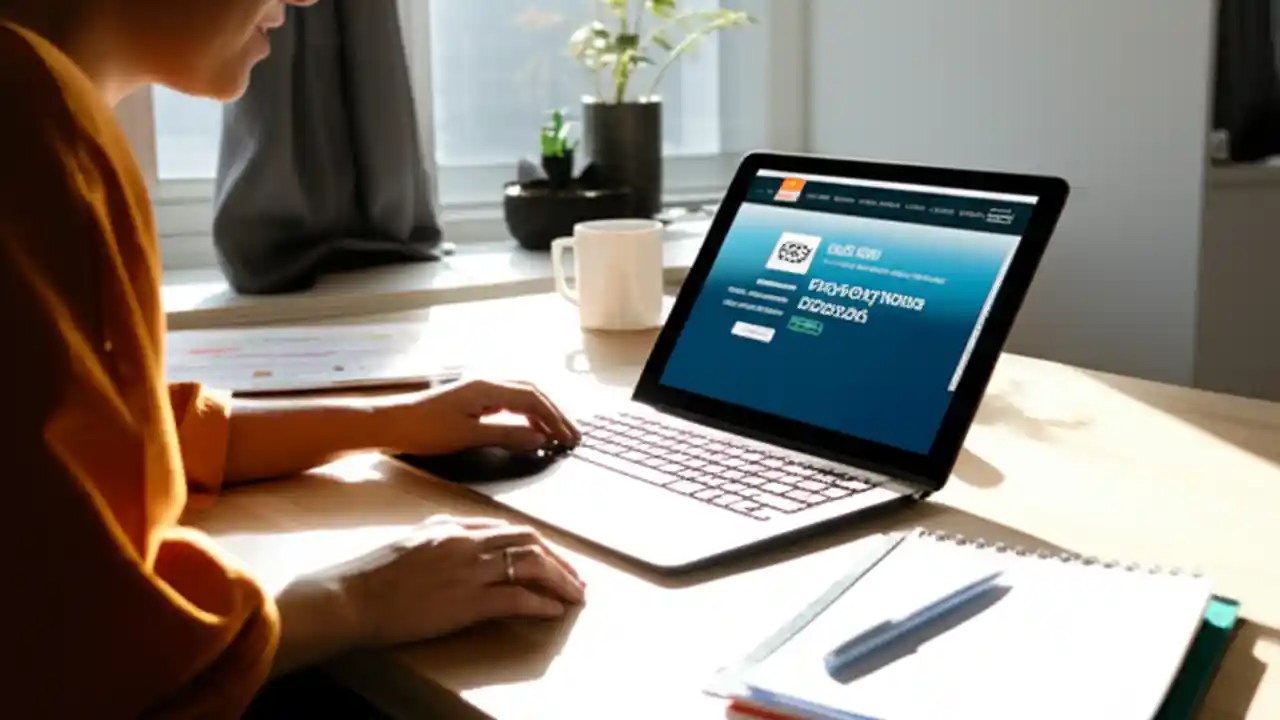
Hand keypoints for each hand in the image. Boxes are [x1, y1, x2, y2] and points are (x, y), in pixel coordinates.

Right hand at [349, 516, 585, 645]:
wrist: (350, 597)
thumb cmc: (372, 575)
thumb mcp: (410, 540)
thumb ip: (437, 533)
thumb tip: (453, 530)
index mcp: (453, 526)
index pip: (509, 528)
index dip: (537, 543)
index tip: (552, 557)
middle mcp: (466, 541)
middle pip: (530, 541)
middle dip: (559, 559)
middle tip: (575, 577)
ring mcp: (469, 570)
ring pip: (531, 565)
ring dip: (560, 580)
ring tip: (575, 594)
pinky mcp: (467, 601)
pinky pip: (517, 598)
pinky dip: (541, 603)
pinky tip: (553, 611)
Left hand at [386, 379, 580, 455]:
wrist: (390, 423)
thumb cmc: (425, 430)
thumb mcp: (468, 436)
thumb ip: (506, 435)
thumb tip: (539, 438)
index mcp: (488, 388)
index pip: (532, 400)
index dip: (554, 419)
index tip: (569, 438)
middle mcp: (487, 383)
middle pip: (531, 393)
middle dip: (554, 414)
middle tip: (572, 435)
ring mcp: (479, 391)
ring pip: (521, 397)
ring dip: (541, 414)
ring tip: (556, 434)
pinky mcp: (472, 400)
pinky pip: (508, 403)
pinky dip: (524, 416)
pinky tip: (529, 430)